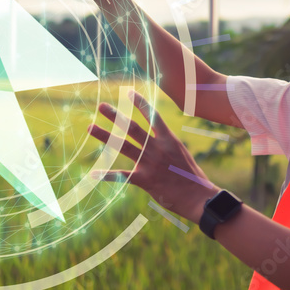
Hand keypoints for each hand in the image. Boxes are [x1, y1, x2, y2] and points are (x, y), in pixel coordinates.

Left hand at [87, 89, 218, 223]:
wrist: (198, 196)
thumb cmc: (192, 176)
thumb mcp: (181, 153)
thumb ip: (167, 144)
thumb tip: (159, 137)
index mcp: (168, 139)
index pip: (152, 116)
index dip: (140, 103)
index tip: (128, 93)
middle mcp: (157, 148)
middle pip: (132, 128)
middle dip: (115, 116)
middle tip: (101, 106)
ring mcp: (149, 163)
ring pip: (123, 146)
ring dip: (105, 136)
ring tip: (91, 127)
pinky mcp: (144, 180)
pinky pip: (122, 176)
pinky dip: (107, 175)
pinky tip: (94, 174)